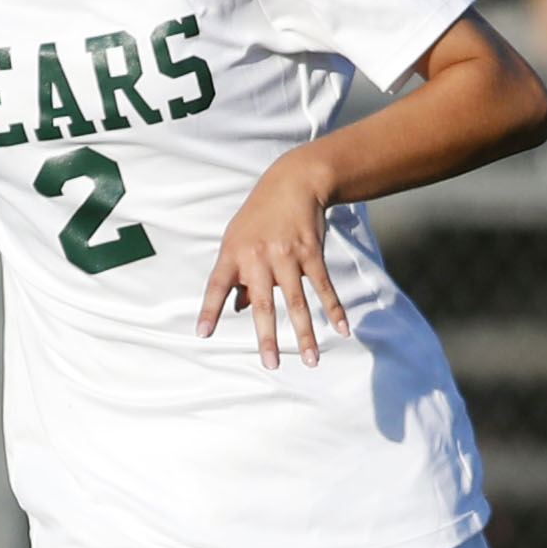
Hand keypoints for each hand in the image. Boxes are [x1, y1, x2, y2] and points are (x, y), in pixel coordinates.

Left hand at [200, 148, 351, 366]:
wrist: (293, 183)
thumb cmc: (260, 216)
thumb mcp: (237, 239)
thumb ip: (238, 275)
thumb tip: (240, 309)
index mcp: (233, 254)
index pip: (216, 286)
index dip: (209, 310)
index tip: (203, 333)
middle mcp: (259, 257)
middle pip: (264, 304)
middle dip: (267, 337)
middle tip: (271, 364)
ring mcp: (287, 256)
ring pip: (297, 301)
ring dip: (305, 333)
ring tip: (311, 360)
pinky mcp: (311, 253)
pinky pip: (323, 287)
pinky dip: (334, 309)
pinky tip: (343, 329)